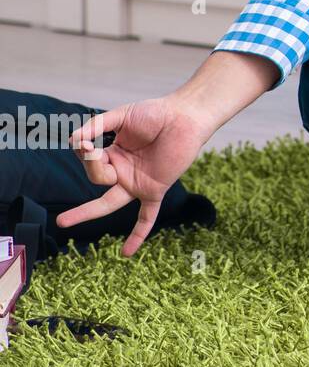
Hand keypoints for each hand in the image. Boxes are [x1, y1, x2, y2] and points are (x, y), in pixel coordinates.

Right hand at [60, 95, 213, 256]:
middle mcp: (122, 171)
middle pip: (97, 180)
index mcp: (112, 154)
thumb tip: (74, 141)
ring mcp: (137, 182)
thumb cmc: (156, 112)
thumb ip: (97, 125)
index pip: (89, 160)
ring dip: (86, 213)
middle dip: (89, 169)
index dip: (86, 151)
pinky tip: (127, 253)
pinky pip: (146, 216)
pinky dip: (138, 234)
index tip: (89, 139)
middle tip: (88, 152)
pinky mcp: (155, 190)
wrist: (186, 117)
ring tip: (62, 222)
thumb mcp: (122, 116)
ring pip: (109, 202)